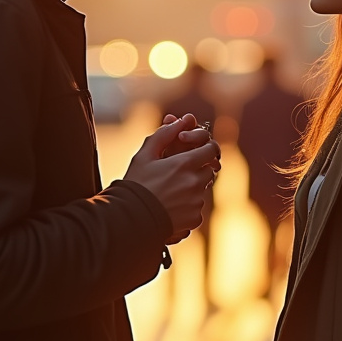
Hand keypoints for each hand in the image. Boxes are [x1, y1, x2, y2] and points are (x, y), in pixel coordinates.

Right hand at [125, 114, 220, 243]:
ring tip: (170, 192)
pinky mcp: (195, 219)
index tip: (198, 150)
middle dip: (197, 169)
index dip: (206, 148)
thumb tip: (181, 121)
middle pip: (209, 170)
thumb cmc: (136, 185)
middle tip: (178, 173)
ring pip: (203, 190)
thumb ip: (163, 135)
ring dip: (192, 188)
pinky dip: (188, 207)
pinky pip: (198, 208)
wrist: (130, 219)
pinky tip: (171, 207)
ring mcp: (197, 202)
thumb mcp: (144, 156)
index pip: (211, 149)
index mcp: (184, 164)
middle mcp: (195, 183)